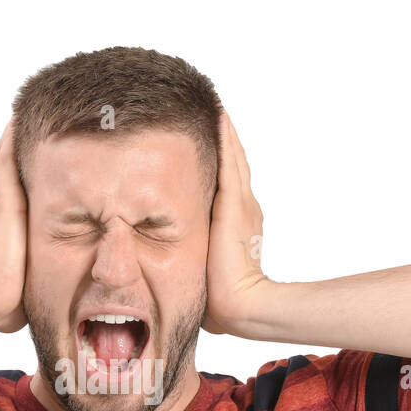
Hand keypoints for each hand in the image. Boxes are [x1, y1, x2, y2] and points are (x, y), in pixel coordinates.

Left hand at [202, 112, 271, 335]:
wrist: (240, 305)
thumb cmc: (220, 298)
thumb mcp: (202, 266)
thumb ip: (193, 253)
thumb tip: (165, 253)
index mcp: (236, 222)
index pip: (226, 183)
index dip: (220, 159)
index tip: (209, 137)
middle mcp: (244, 207)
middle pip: (231, 164)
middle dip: (223, 138)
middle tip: (214, 109)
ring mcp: (243, 204)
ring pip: (232, 157)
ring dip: (224, 131)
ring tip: (216, 104)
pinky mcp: (235, 204)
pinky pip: (230, 161)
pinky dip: (225, 137)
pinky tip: (219, 116)